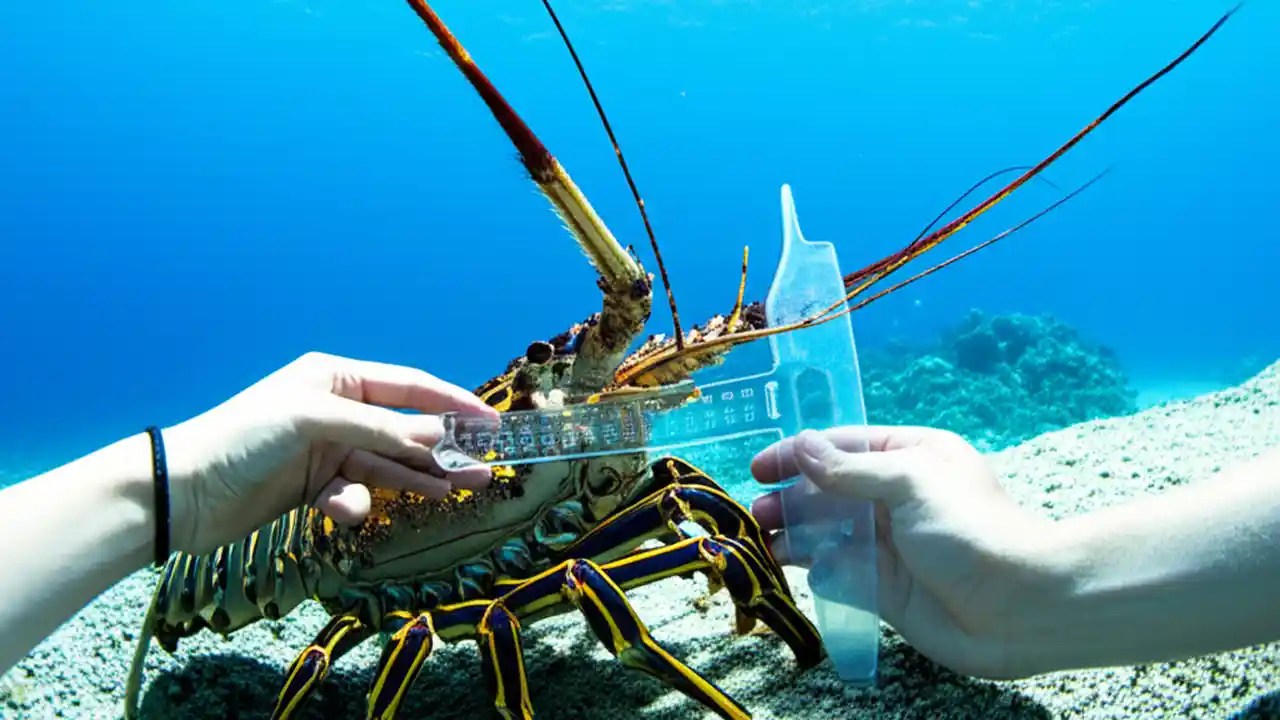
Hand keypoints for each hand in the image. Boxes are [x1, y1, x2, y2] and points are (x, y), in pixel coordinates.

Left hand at [161, 352, 498, 554]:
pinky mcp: (314, 486)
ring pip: (387, 462)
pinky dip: (356, 502)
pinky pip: (354, 491)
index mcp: (335, 377)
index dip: (452, 402)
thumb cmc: (245, 438)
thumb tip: (438, 436)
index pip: (408, 386)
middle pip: (405, 427)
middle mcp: (336, 409)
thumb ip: (380, 428)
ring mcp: (327, 449)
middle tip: (486, 465)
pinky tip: (350, 509)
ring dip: (421, 476)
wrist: (184, 493)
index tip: (490, 421)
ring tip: (462, 489)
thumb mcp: (315, 421)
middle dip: (444, 446)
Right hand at [750, 426, 1060, 678]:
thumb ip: (850, 469)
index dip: (800, 453)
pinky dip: (816, 568)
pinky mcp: (885, 587)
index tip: (760, 468)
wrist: (1017, 608)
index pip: (844, 447)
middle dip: (792, 498)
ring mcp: (891, 543)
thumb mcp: (909, 482)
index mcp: (911, 456)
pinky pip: (840, 572)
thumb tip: (802, 446)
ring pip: (830, 531)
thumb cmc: (971, 531)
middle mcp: (898, 496)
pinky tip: (798, 569)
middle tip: (758, 512)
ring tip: (765, 540)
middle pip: (830, 490)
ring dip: (796, 533)